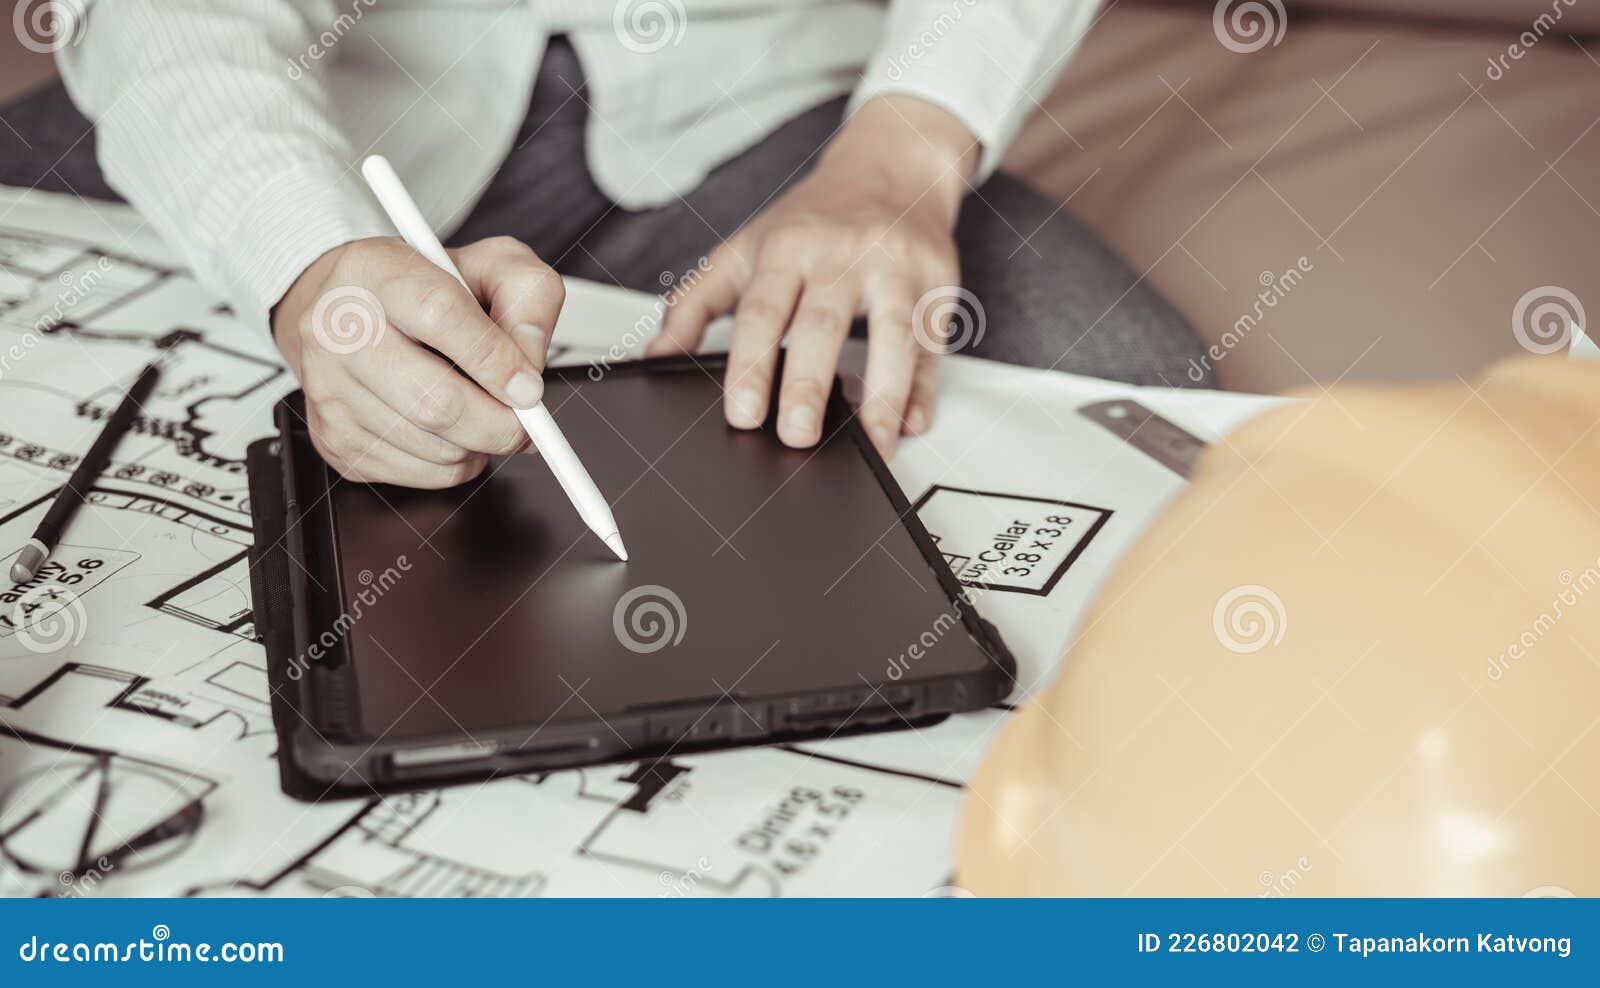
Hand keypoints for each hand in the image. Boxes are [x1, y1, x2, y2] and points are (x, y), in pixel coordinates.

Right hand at [271, 235, 563, 486]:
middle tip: (526, 421)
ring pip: (434, 447)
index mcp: (374, 272)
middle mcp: (337, 332)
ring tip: (482, 413)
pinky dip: (454, 463)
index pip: (439, 315)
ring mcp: (328, 391)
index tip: (529, 388)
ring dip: (480, 444)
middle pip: (435, 401)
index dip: (495, 360)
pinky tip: (451, 431)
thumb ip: (527, 298)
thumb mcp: (489, 265)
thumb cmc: (422, 288)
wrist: (347, 311)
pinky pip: (419, 473)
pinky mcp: (333, 440)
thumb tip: (529, 368)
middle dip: (500, 423)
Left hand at [647, 96, 979, 457]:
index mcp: (787, 248)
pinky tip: (911, 422)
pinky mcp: (939, 285)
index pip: (763, 311)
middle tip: (797, 437)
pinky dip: (925, 387)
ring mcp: (896, 269)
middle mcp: (842, 255)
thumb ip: (694, 304)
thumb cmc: (813, 219)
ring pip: (894, 337)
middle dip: (809, 384)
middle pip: (824, 326)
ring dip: (884, 396)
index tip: (743, 413)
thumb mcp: (745, 249)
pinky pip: (933, 344)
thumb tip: (655, 358)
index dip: (751, 364)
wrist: (891, 166)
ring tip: (872, 444)